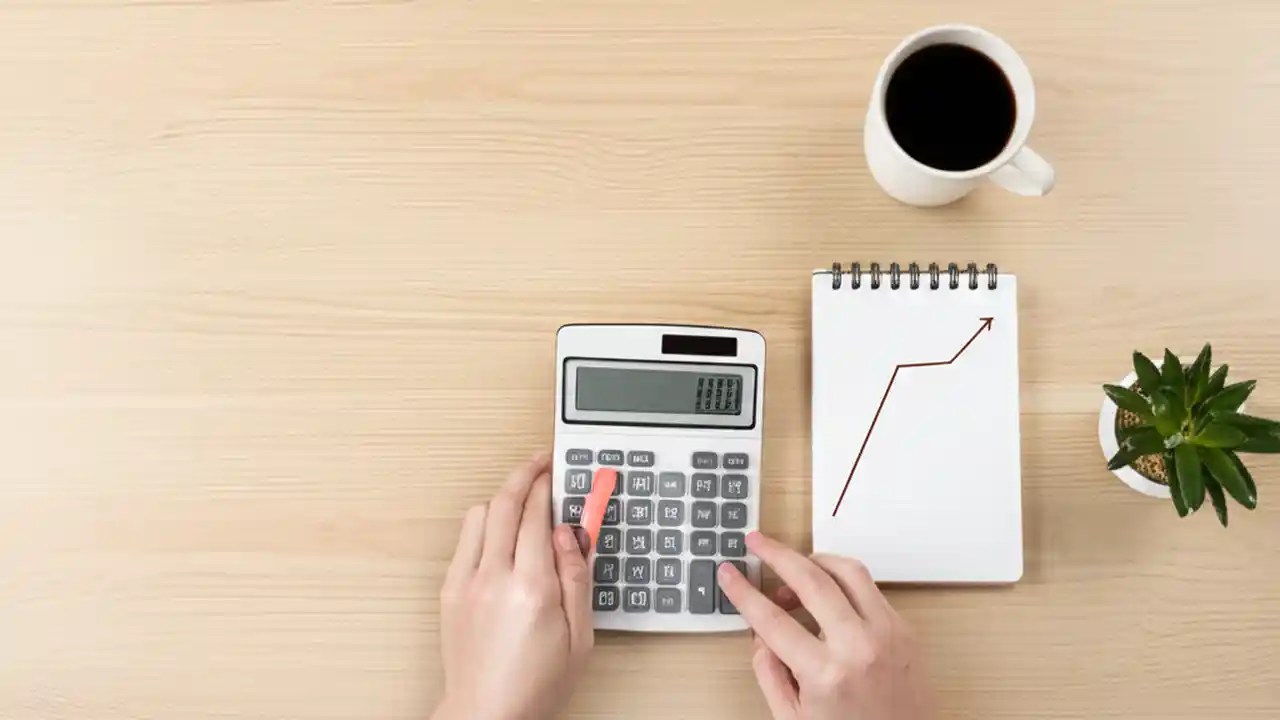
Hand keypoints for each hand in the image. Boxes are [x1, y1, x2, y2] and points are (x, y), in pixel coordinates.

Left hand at [434, 454, 593, 719]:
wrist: (486, 715)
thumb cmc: (535, 685)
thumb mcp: (580, 637)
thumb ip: (578, 578)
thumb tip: (571, 534)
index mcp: (532, 588)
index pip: (538, 515)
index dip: (550, 486)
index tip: (561, 472)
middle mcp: (494, 578)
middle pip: (507, 502)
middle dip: (526, 474)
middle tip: (541, 463)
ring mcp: (466, 582)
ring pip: (482, 514)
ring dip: (503, 497)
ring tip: (524, 497)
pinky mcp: (450, 590)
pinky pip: (466, 539)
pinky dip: (485, 524)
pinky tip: (502, 532)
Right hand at [719, 532, 932, 719]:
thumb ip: (770, 674)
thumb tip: (760, 635)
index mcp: (825, 674)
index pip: (772, 619)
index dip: (743, 592)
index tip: (728, 572)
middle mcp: (859, 646)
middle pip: (811, 578)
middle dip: (777, 554)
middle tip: (756, 542)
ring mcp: (888, 633)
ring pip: (848, 570)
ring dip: (815, 561)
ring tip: (792, 570)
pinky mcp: (905, 630)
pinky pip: (870, 589)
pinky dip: (843, 582)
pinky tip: (826, 594)